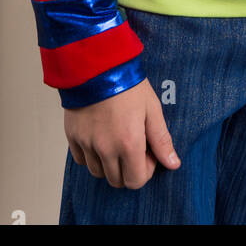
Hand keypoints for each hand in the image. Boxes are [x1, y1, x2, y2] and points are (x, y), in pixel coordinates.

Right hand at [63, 78, 180, 187]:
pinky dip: (90, 155)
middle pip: (116, 181)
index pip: (136, 181)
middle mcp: (106, 149)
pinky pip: (80, 159)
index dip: (145, 171)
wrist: (96, 64)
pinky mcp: (72, 136)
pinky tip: (98, 137)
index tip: (146, 152)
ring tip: (114, 141)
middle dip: (127, 169)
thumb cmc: (127, 83)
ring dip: (108, 164)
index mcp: (129, 144)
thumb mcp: (152, 108)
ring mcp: (87, 143)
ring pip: (97, 172)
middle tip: (131, 146)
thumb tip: (173, 164)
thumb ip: (161, 140)